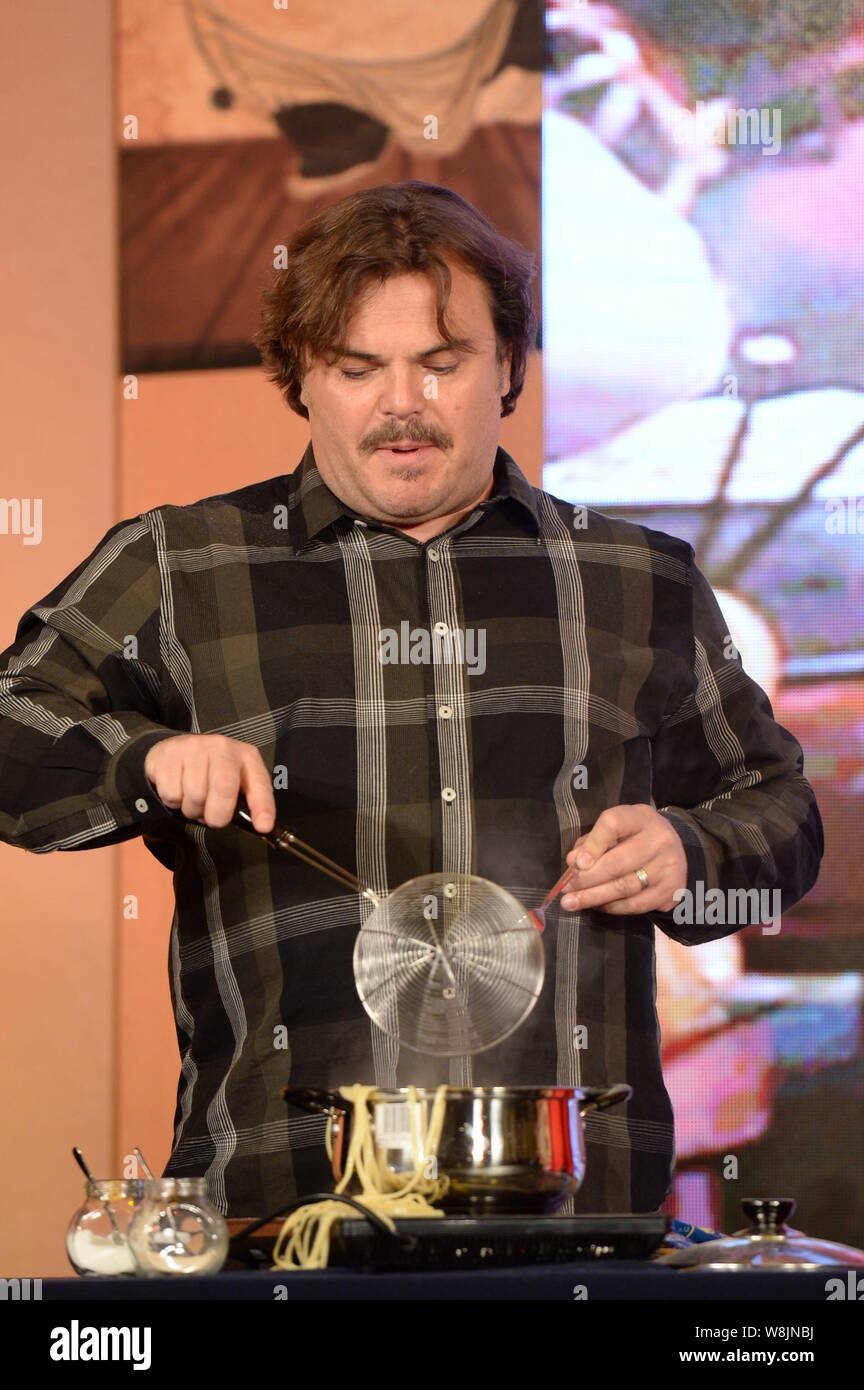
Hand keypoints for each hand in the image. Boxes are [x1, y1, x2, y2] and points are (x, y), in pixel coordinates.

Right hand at [143, 734, 275, 833]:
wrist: (178, 749)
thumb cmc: (211, 771)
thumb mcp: (236, 780)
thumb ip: (248, 801)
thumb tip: (260, 825)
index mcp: (246, 756)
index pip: (259, 784)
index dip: (263, 807)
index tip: (263, 826)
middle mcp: (222, 747)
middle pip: (223, 788)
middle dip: (217, 815)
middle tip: (212, 817)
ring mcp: (193, 748)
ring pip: (195, 795)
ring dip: (192, 809)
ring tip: (193, 799)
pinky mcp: (168, 755)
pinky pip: (171, 793)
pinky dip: (173, 801)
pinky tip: (178, 789)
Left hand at [559, 804, 686, 914]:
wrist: (674, 850)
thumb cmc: (635, 836)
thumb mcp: (616, 829)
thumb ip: (593, 841)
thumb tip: (574, 862)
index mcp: (641, 818)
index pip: (614, 825)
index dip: (593, 844)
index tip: (575, 863)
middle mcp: (659, 840)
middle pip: (617, 863)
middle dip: (586, 879)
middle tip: (565, 889)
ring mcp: (668, 867)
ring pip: (625, 887)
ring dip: (594, 897)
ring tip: (572, 903)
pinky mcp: (672, 891)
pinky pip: (636, 905)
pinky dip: (613, 907)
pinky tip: (598, 906)